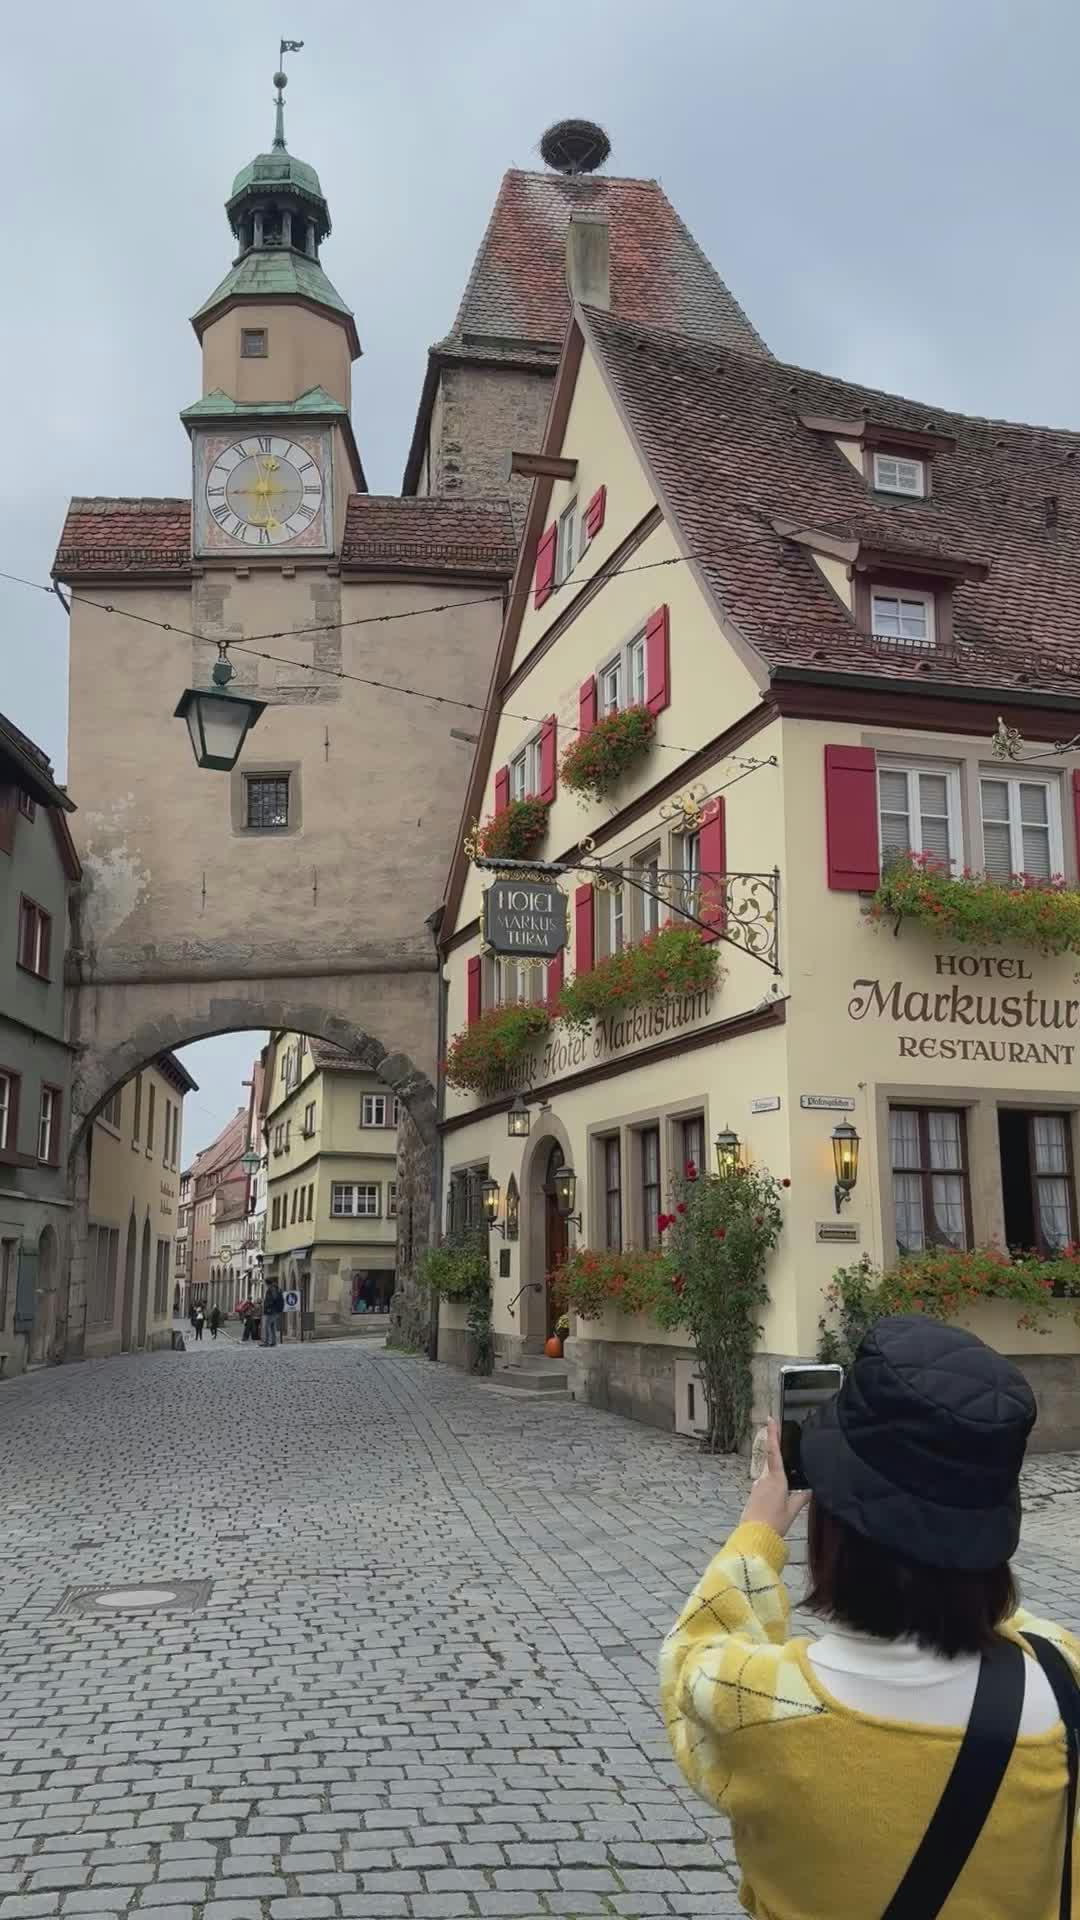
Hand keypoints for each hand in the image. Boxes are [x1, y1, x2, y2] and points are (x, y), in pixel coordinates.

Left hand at [740, 1418, 810, 1537]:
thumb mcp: (792, 1511)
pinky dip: (772, 1492)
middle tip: (783, 1469)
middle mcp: (764, 1479)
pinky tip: (775, 1506)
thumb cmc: (774, 1523)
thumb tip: (810, 1490)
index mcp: (776, 1479)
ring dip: (776, 1484)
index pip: (774, 1451)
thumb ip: (801, 1498)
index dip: (773, 1434)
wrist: (754, 1537)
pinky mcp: (753, 1495)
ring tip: (781, 1504)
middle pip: (772, 1464)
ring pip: (769, 1478)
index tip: (770, 1419)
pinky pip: (765, 1488)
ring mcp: (757, 1487)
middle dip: (778, 1463)